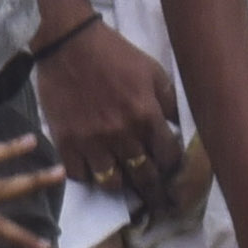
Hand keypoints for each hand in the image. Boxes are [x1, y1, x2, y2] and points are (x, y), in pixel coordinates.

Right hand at [34, 16, 184, 198]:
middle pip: (143, 176)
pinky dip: (89, 176)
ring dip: (122, 185)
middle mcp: (121, 134)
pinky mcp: (65, 142)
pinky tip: (95, 170)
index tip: (174, 175)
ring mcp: (91, 141)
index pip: (168, 157)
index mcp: (146, 115)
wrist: (68, 43)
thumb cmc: (114, 53)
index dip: (173, 168)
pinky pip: (80, 176)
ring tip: (126, 185)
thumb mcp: (152, 71)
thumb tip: (182, 127)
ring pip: (112, 183)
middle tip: (161, 204)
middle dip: (155, 192)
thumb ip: (169, 102)